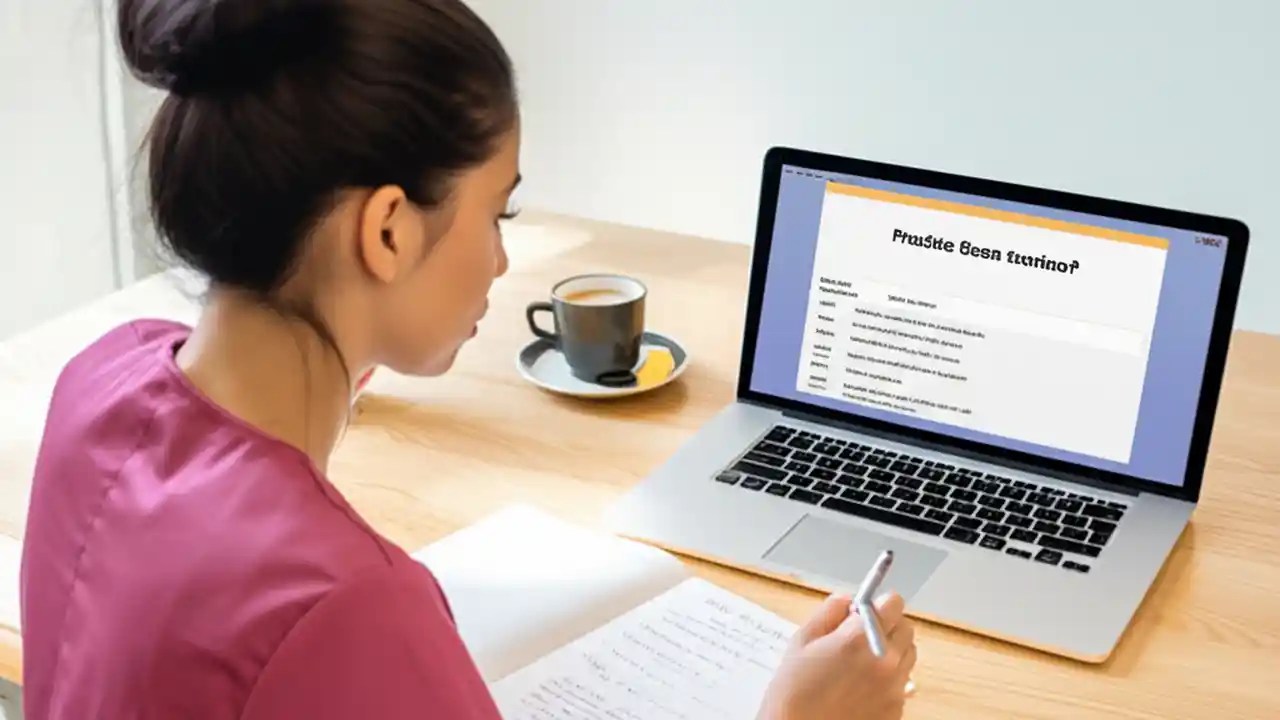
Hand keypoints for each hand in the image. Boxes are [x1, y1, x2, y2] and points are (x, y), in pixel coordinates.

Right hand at [757, 591, 916, 719]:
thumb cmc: (794, 692)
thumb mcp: (802, 641)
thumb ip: (829, 612)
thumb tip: (847, 600)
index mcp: (860, 638)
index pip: (893, 603)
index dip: (878, 604)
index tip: (866, 610)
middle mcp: (885, 661)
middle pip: (905, 628)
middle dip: (887, 626)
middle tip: (861, 636)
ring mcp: (894, 688)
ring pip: (907, 656)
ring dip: (891, 652)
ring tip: (860, 664)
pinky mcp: (896, 709)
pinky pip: (901, 683)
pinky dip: (887, 680)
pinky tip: (861, 687)